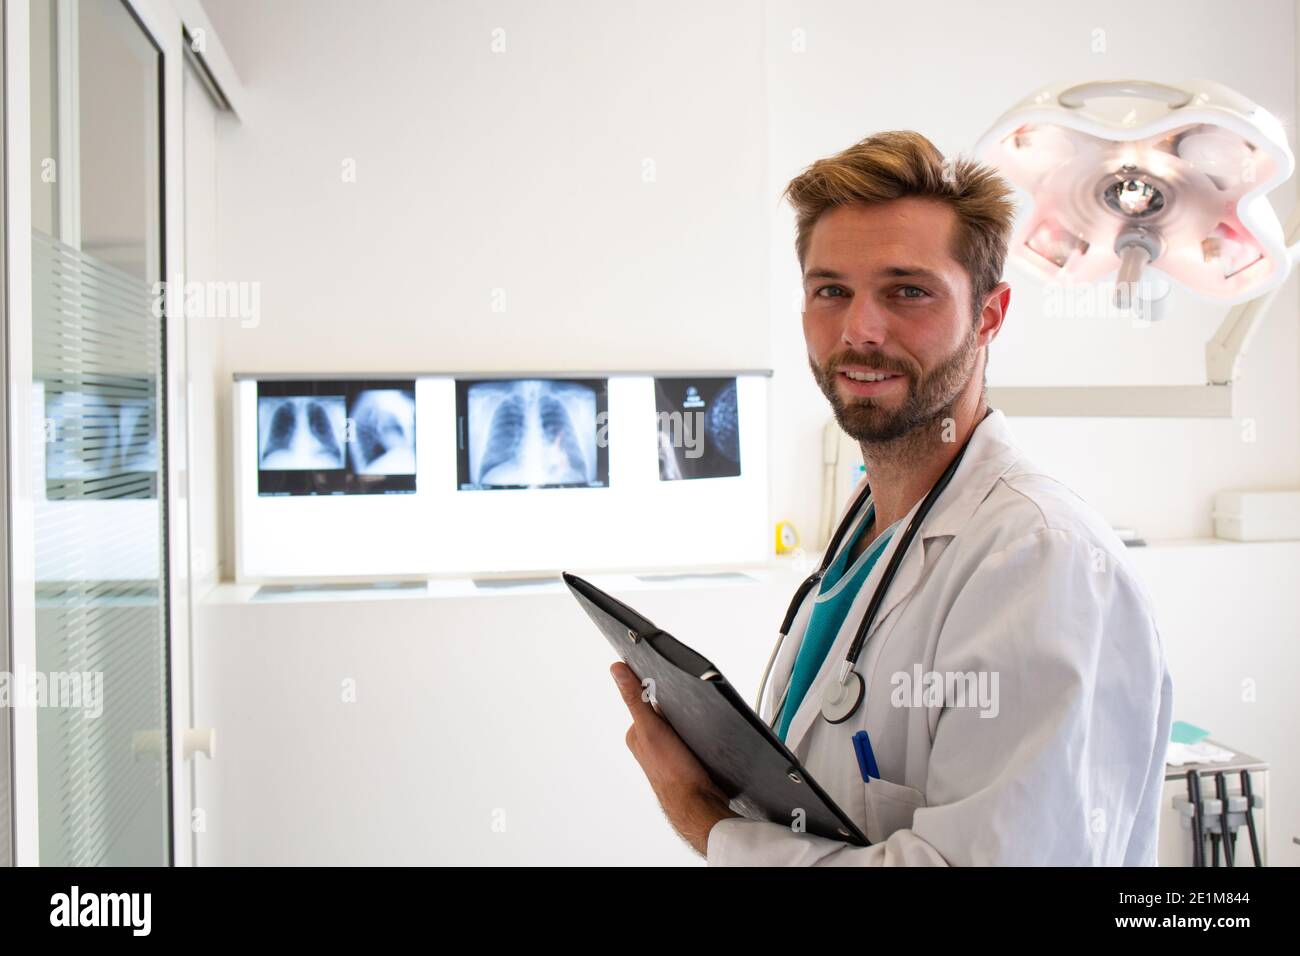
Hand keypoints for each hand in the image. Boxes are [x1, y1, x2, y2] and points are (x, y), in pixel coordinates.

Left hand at [611, 661, 738, 855]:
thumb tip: (617, 670)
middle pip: (664, 711)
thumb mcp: (651, 727)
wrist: (698, 804)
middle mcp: (648, 744)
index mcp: (635, 734)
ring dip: (688, 723)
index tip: (675, 688)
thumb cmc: (672, 772)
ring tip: (695, 729)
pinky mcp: (683, 761)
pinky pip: (690, 739)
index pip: (647, 700)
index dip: (661, 692)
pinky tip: (702, 741)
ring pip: (678, 725)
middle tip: (688, 712)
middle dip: (678, 708)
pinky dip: (696, 736)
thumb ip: (633, 697)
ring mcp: (665, 754)